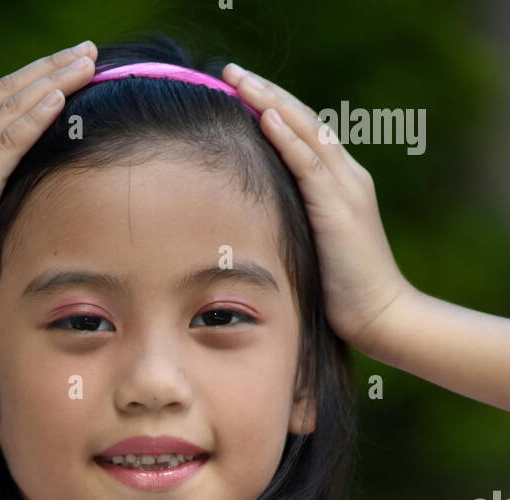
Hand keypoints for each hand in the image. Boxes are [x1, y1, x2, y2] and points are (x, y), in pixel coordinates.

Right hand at [0, 42, 97, 308]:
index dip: (32, 74)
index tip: (65, 61)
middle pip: (9, 90)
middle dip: (52, 67)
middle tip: (89, 49)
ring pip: (14, 107)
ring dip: (54, 82)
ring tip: (88, 63)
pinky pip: (11, 141)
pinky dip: (36, 116)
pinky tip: (59, 97)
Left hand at [222, 63, 411, 355]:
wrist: (379, 315)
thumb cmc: (344, 294)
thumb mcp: (312, 249)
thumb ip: (293, 225)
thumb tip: (255, 223)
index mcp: (339, 185)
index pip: (303, 134)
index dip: (273, 108)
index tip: (239, 91)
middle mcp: (346, 177)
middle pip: (303, 121)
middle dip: (267, 93)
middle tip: (231, 71)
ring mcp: (345, 189)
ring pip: (305, 132)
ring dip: (271, 102)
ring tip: (240, 81)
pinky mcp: (340, 208)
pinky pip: (309, 163)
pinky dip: (287, 137)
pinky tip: (265, 116)